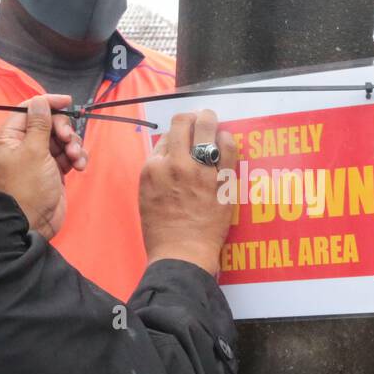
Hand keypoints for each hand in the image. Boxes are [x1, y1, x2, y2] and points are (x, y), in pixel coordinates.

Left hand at [0, 95, 73, 240]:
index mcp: (8, 138)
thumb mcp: (34, 152)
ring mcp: (38, 158)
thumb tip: (40, 100)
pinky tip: (80, 166)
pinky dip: (76, 157)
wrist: (36, 224)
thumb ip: (40, 123)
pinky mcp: (53, 169)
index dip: (48, 103)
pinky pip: (68, 154)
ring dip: (72, 144)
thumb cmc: (28, 188)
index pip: (28, 110)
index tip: (68, 102)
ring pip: (61, 139)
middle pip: (48, 123)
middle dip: (63, 129)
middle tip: (68, 139)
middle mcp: (21, 146)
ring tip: (75, 158)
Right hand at [139, 110, 235, 276]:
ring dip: (209, 119)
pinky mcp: (221, 180)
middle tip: (199, 118)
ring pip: (204, 128)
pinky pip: (227, 148)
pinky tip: (226, 138)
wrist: (182, 255)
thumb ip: (156, 175)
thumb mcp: (147, 198)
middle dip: (191, 117)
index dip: (174, 135)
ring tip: (211, 119)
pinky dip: (227, 138)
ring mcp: (199, 171)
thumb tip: (168, 157)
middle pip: (181, 123)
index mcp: (152, 169)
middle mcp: (174, 164)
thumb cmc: (162, 234)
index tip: (182, 137)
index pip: (164, 137)